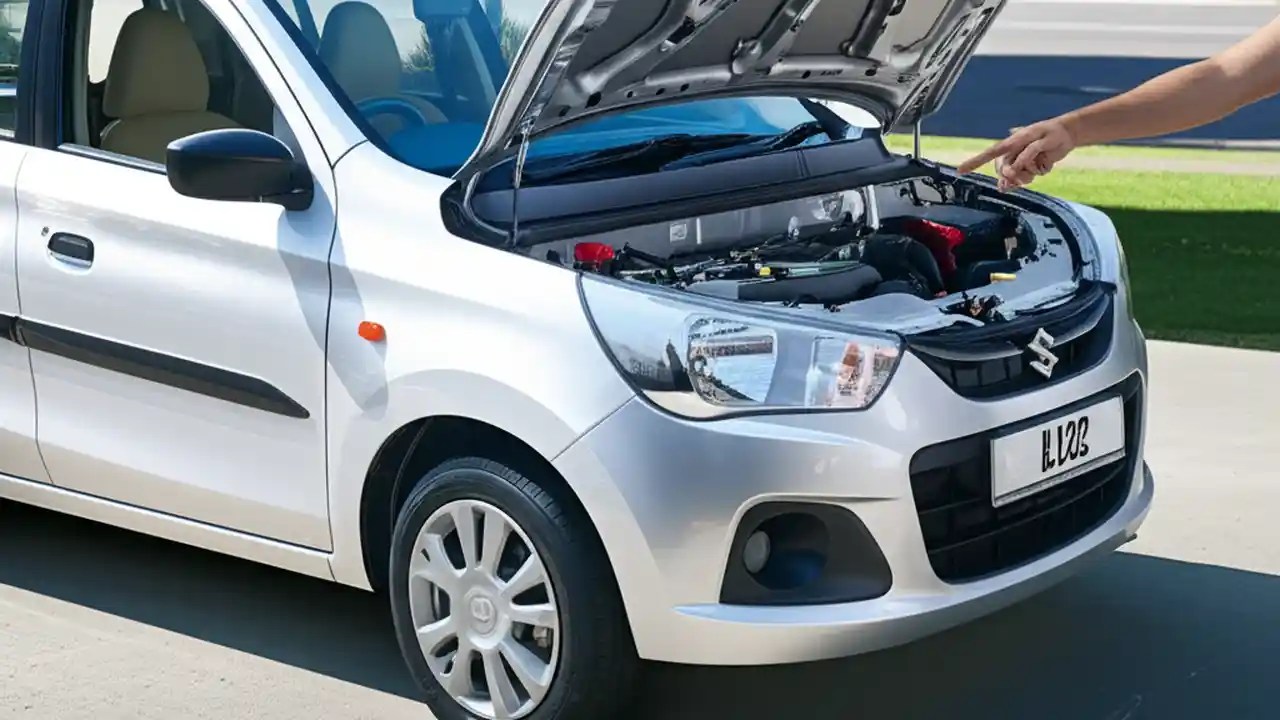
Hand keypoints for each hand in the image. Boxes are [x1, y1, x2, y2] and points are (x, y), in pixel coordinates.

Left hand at [956, 119, 1077, 189]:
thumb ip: (1015, 173)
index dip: (975, 162)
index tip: (960, 171)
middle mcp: (1016, 141)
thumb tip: (1003, 188)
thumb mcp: (1028, 162)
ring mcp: (1029, 140)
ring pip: (1020, 166)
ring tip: (1041, 164)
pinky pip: (1031, 156)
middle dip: (1013, 178)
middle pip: (1005, 166)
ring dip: (1032, 173)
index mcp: (1010, 145)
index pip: (989, 154)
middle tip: (1024, 178)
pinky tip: (1045, 162)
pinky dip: (1037, 165)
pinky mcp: (1042, 141)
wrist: (1067, 132)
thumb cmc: (1044, 148)